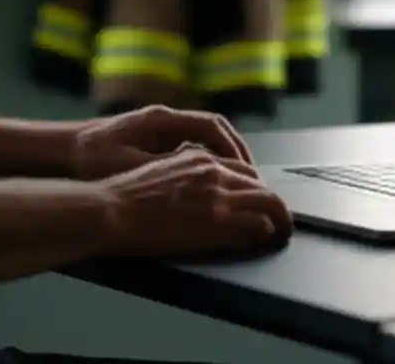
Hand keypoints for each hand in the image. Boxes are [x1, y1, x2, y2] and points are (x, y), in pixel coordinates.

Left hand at [72, 105, 254, 178]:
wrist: (61, 150)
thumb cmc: (91, 159)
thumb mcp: (129, 164)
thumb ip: (166, 165)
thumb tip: (203, 172)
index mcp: (161, 120)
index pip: (210, 125)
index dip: (233, 146)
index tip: (247, 169)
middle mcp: (164, 119)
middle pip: (213, 128)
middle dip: (235, 151)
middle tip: (252, 178)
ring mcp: (160, 129)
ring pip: (203, 138)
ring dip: (223, 157)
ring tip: (238, 182)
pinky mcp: (154, 141)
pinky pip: (190, 147)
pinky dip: (206, 161)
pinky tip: (209, 182)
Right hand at [98, 146, 292, 256]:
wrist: (111, 210)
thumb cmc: (124, 196)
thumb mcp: (160, 172)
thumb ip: (184, 174)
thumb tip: (198, 188)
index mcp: (197, 157)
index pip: (240, 168)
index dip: (252, 186)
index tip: (255, 198)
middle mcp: (213, 170)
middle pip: (259, 182)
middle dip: (270, 200)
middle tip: (276, 216)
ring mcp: (218, 194)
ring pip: (268, 200)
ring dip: (279, 216)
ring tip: (283, 228)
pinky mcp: (218, 220)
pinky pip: (258, 223)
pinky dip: (268, 230)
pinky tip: (269, 237)